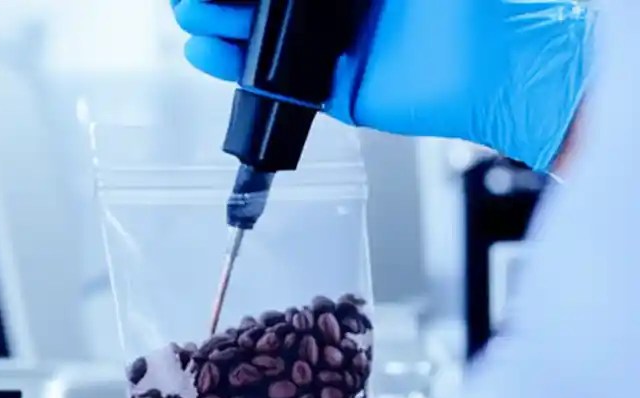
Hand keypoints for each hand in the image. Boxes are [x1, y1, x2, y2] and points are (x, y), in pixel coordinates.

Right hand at [170, 0, 593, 171]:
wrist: (503, 69)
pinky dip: (236, 70)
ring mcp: (335, 49)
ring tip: (191, 16)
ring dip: (221, 27)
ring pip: (261, 39)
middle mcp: (344, 10)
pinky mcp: (332, 91)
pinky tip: (208, 51)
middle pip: (266, 5)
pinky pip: (274, 81)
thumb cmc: (478, 5)